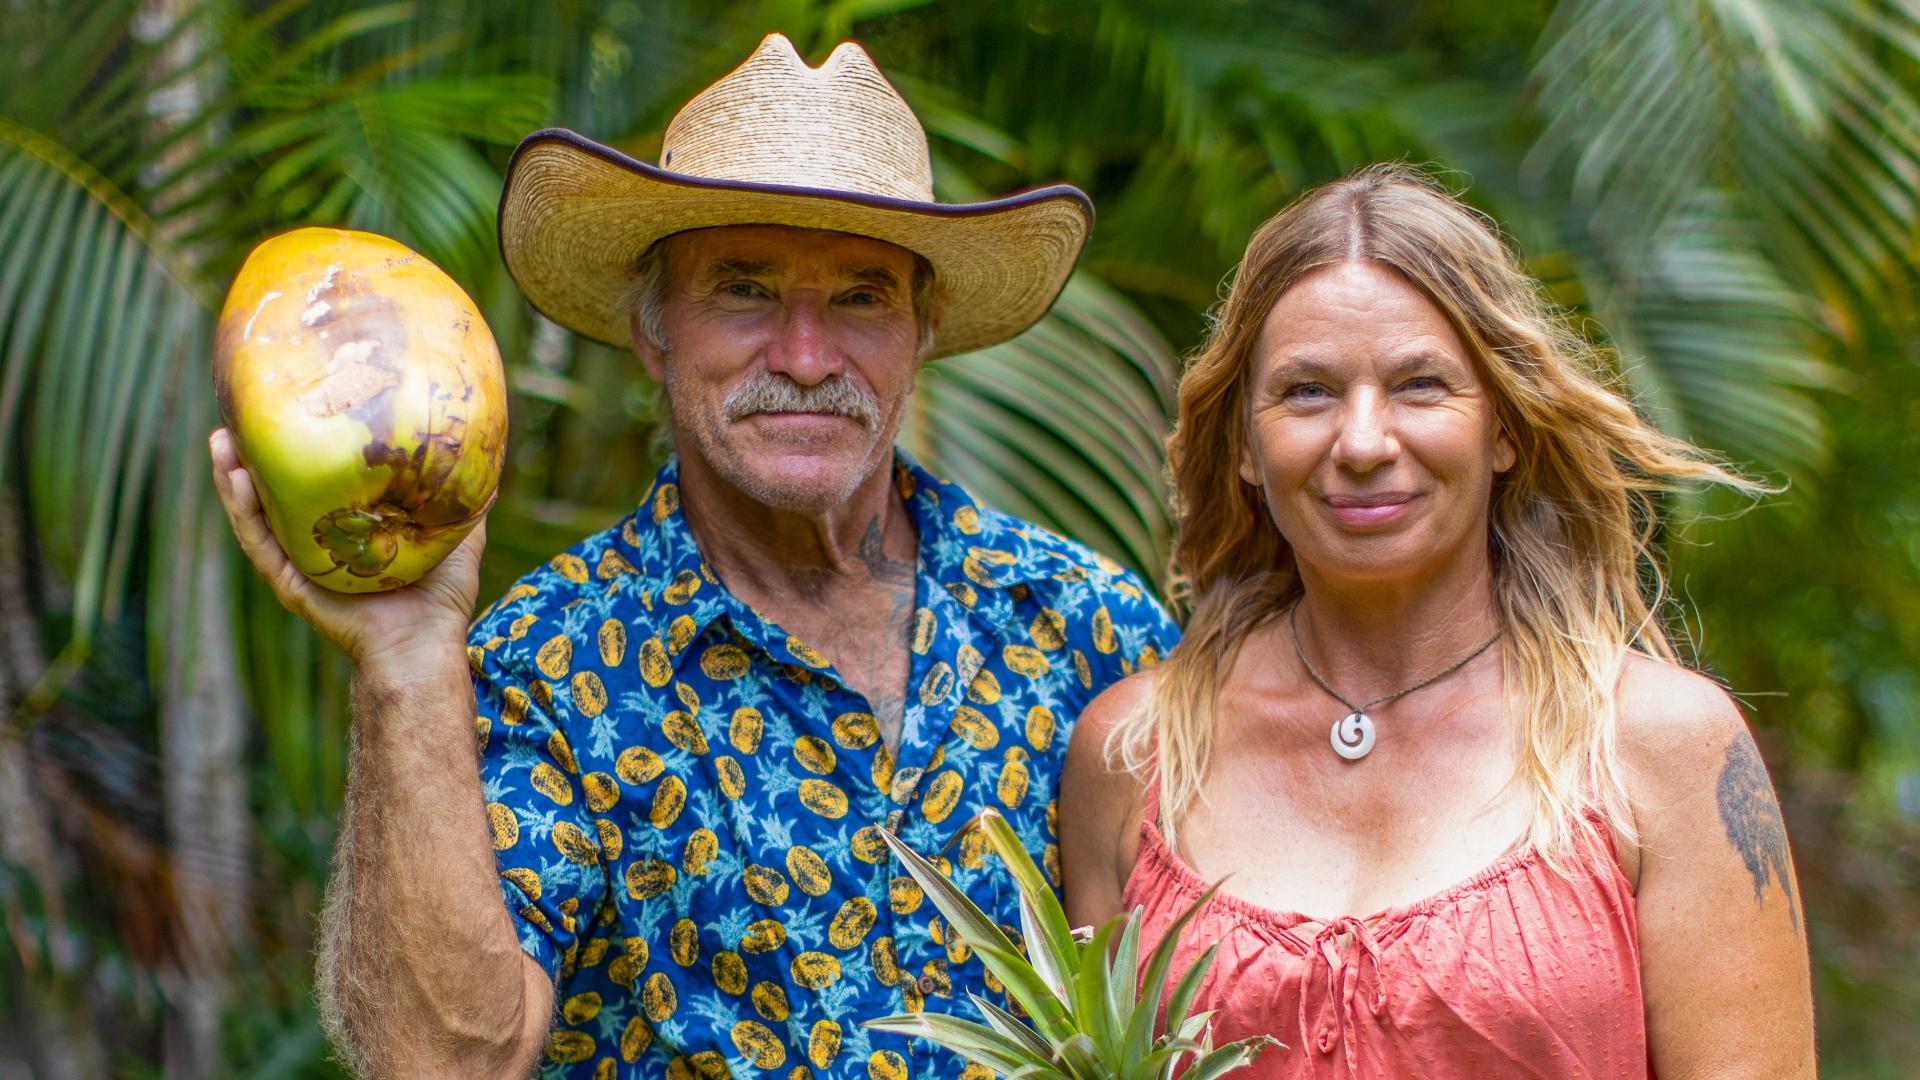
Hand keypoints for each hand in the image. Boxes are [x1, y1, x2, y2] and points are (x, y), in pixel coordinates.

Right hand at [208, 427, 485, 668]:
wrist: (425, 643)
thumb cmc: (442, 596)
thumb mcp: (454, 533)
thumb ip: (459, 497)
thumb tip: (482, 451)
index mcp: (347, 531)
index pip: (313, 484)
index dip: (297, 451)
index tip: (288, 409)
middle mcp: (316, 545)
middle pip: (273, 493)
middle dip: (253, 456)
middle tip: (239, 415)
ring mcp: (300, 564)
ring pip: (255, 513)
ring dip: (233, 476)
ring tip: (221, 438)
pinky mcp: (290, 583)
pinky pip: (259, 542)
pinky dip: (244, 511)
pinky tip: (237, 479)